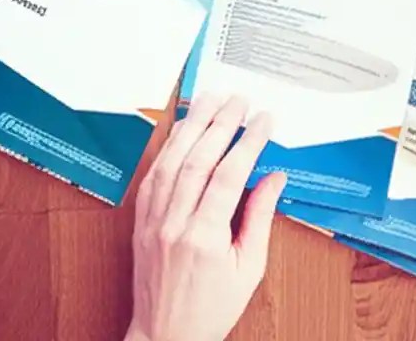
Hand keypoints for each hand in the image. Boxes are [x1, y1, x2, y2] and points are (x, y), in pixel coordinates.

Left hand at [126, 95, 286, 340]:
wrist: (166, 337)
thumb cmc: (211, 309)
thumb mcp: (249, 268)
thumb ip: (260, 218)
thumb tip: (274, 178)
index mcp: (205, 238)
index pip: (229, 175)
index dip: (248, 142)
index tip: (264, 120)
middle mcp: (174, 224)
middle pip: (197, 159)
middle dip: (220, 123)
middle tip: (238, 99)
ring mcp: (153, 222)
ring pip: (171, 162)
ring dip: (191, 127)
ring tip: (209, 101)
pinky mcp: (140, 223)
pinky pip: (153, 177)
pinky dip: (167, 150)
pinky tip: (181, 132)